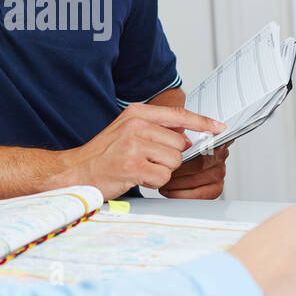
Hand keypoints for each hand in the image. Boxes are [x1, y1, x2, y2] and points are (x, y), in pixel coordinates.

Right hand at [56, 104, 225, 199]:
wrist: (75, 172)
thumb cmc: (103, 155)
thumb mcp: (127, 131)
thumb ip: (155, 129)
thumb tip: (186, 135)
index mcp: (137, 113)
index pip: (178, 114)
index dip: (202, 122)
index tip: (220, 127)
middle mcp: (136, 125)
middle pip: (179, 144)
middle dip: (169, 158)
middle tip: (146, 161)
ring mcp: (134, 145)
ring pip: (173, 162)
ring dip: (161, 171)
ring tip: (138, 169)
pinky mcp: (133, 165)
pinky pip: (163, 177)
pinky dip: (153, 182)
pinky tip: (136, 178)